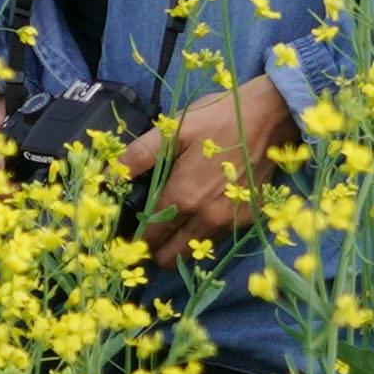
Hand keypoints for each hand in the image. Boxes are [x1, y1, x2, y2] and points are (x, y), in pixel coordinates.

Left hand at [120, 73, 301, 269]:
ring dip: (180, 243)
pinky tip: (201, 209)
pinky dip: (204, 233)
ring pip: (194, 251)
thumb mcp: (172, 130)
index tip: (129, 231)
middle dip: (155, 249)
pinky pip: (217, 239)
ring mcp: (229, 222)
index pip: (150, 236)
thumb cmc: (216, 119)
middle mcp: (206, 218)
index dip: (136, 237)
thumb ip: (137, 156)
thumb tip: (107, 175)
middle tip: (150, 230)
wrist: (267, 118)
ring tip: (174, 220)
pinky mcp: (247, 219)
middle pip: (170, 256)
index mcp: (183, 197)